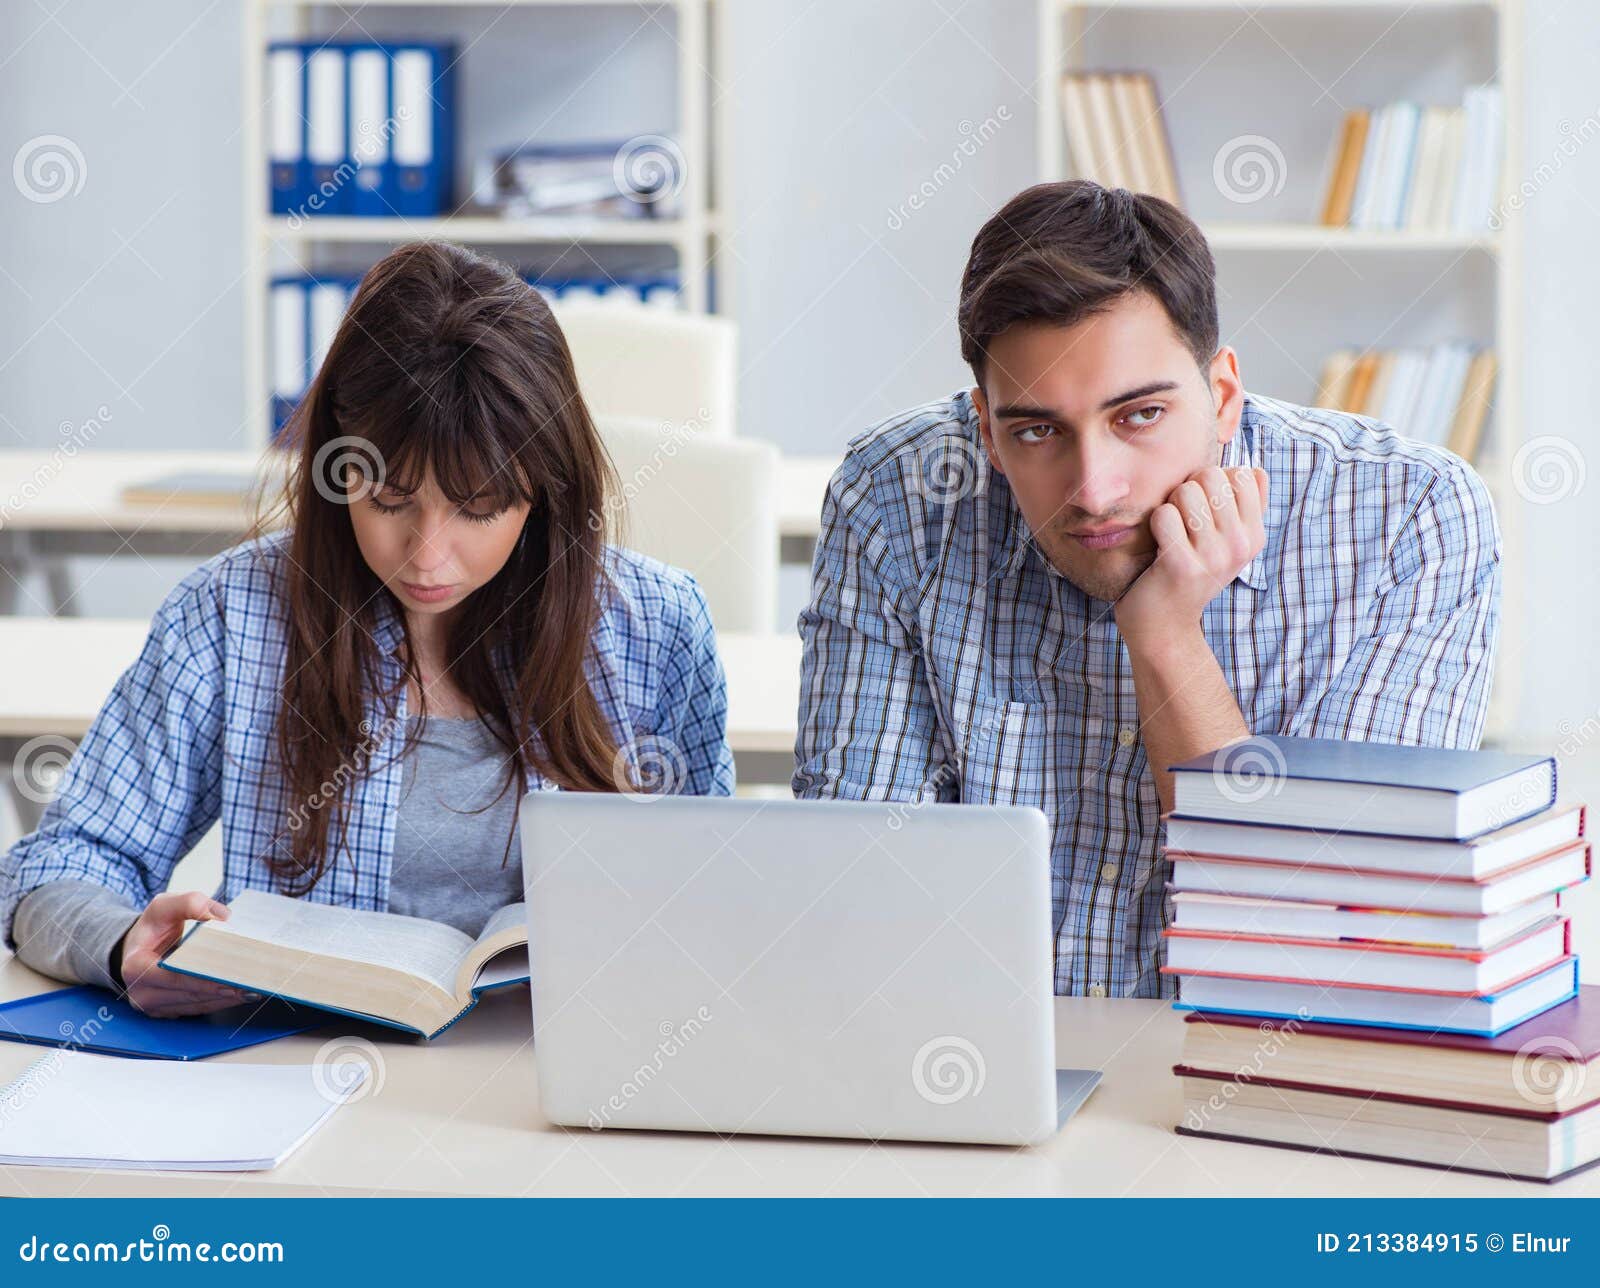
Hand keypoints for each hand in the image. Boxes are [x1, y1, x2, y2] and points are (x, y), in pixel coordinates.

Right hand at [118, 892, 256, 1017]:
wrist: (139, 946)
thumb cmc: (152, 927)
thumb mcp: (164, 906)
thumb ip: (189, 903)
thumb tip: (220, 915)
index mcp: (135, 967)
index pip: (175, 977)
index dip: (205, 980)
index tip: (233, 978)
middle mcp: (141, 993)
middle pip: (190, 994)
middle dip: (223, 989)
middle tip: (254, 983)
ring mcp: (154, 1006)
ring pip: (197, 1004)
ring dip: (226, 998)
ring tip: (254, 988)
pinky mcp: (168, 1011)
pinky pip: (198, 1008)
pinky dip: (220, 1001)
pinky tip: (241, 993)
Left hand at [1114, 465, 1267, 646]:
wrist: (1164, 626)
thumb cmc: (1189, 571)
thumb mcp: (1227, 542)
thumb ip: (1243, 506)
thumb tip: (1253, 467)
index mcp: (1255, 534)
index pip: (1244, 473)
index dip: (1216, 479)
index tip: (1205, 507)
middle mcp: (1241, 545)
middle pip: (1211, 474)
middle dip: (1188, 488)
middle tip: (1182, 521)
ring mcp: (1214, 557)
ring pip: (1186, 490)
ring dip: (1169, 505)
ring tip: (1171, 532)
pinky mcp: (1182, 566)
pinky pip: (1164, 515)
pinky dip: (1154, 523)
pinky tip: (1158, 545)